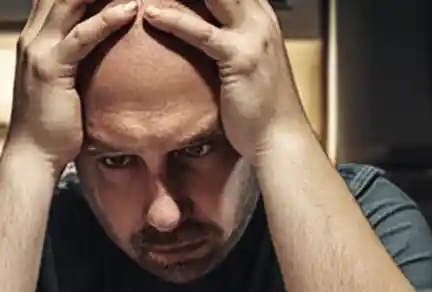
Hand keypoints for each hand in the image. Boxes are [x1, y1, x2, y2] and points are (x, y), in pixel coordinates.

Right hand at [7, 0, 139, 171]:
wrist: (33, 155)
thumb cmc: (53, 125)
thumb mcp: (62, 83)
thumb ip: (74, 61)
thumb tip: (99, 54)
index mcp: (35, 38)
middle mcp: (33, 38)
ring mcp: (39, 51)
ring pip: (69, 3)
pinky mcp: (51, 69)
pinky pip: (81, 36)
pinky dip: (106, 20)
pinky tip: (129, 11)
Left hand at [143, 0, 310, 160]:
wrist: (280, 136)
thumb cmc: (261, 106)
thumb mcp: (250, 62)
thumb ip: (233, 41)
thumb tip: (203, 37)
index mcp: (263, 18)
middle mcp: (261, 20)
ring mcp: (254, 36)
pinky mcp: (240, 57)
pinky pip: (201, 33)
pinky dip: (173, 21)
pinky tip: (151, 16)